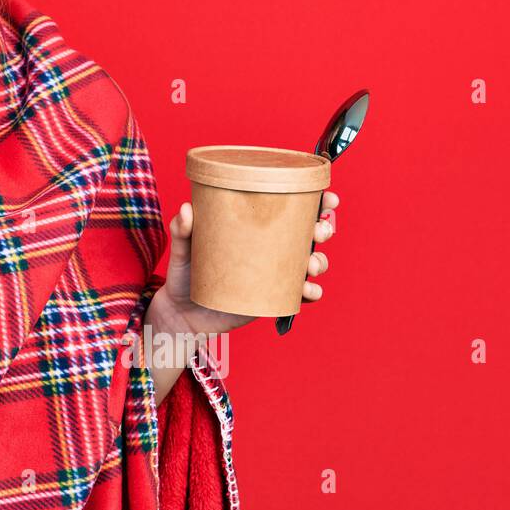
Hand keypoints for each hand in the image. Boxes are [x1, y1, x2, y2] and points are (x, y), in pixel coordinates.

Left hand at [153, 190, 340, 336]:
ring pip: (311, 264)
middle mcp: (269, 249)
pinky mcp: (272, 298)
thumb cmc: (185, 273)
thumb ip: (182, 229)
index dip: (316, 202)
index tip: (328, 197)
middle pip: (309, 234)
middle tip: (318, 231)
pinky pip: (300, 296)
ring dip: (320, 261)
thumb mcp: (183, 247)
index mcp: (255, 228)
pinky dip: (311, 293)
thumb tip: (187, 210)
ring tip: (310, 265)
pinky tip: (308, 290)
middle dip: (323, 229)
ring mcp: (274, 274)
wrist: (182, 312)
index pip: (290, 209)